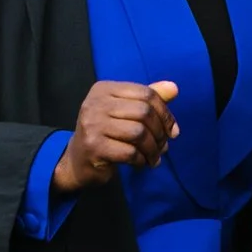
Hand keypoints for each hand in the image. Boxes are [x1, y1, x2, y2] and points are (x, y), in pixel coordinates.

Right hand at [55, 80, 178, 193]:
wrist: (77, 160)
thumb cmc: (106, 132)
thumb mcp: (125, 111)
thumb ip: (149, 99)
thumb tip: (174, 88)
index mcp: (104, 89)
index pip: (146, 94)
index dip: (165, 113)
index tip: (173, 131)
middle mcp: (95, 103)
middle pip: (144, 112)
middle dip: (160, 132)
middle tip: (164, 146)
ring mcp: (92, 124)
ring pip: (138, 133)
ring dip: (153, 149)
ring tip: (154, 157)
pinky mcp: (94, 147)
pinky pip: (129, 152)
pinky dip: (141, 159)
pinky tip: (141, 163)